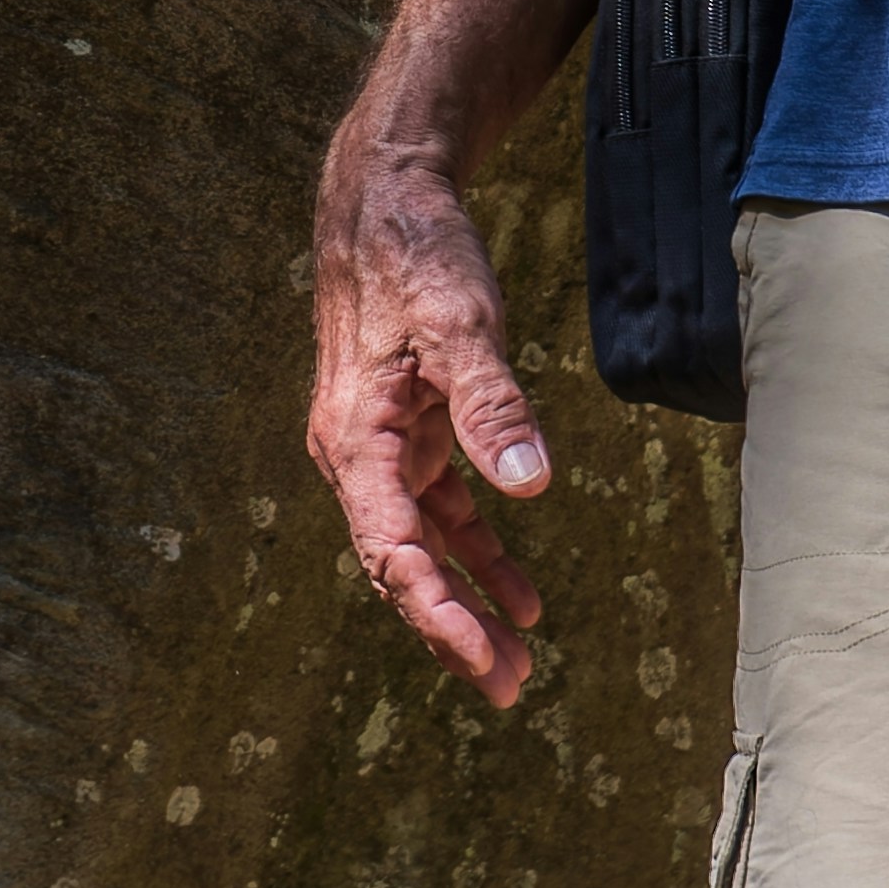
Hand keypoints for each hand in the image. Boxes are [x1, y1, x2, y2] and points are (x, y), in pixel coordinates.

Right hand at [306, 140, 555, 704]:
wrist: (385, 200)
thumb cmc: (417, 255)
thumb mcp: (461, 323)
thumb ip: (493, 405)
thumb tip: (532, 488)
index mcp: (356, 440)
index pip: (393, 550)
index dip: (436, 612)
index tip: (482, 658)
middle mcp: (358, 455)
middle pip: (402, 564)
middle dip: (452, 629)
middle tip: (508, 687)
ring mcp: (382, 447)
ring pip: (422, 547)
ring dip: (467, 601)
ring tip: (518, 661)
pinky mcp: (408, 432)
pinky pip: (441, 511)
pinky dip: (478, 552)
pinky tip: (520, 591)